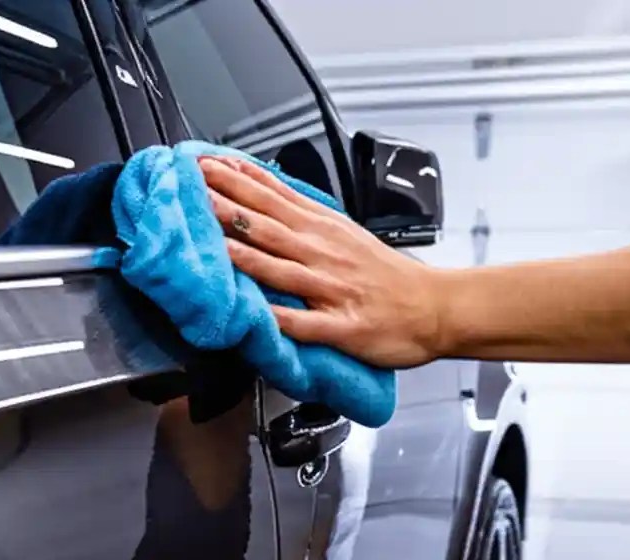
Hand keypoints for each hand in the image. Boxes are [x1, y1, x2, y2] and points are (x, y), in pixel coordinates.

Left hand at [199, 156, 449, 368]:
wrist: (435, 307)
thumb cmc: (386, 274)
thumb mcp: (344, 230)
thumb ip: (302, 214)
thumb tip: (262, 190)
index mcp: (322, 228)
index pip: (272, 196)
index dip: (235, 179)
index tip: (202, 163)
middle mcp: (323, 252)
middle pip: (268, 224)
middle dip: (229, 205)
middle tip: (194, 188)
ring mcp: (332, 288)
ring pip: (281, 268)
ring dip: (246, 253)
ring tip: (213, 241)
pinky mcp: (342, 326)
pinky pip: (306, 323)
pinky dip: (281, 318)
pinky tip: (256, 314)